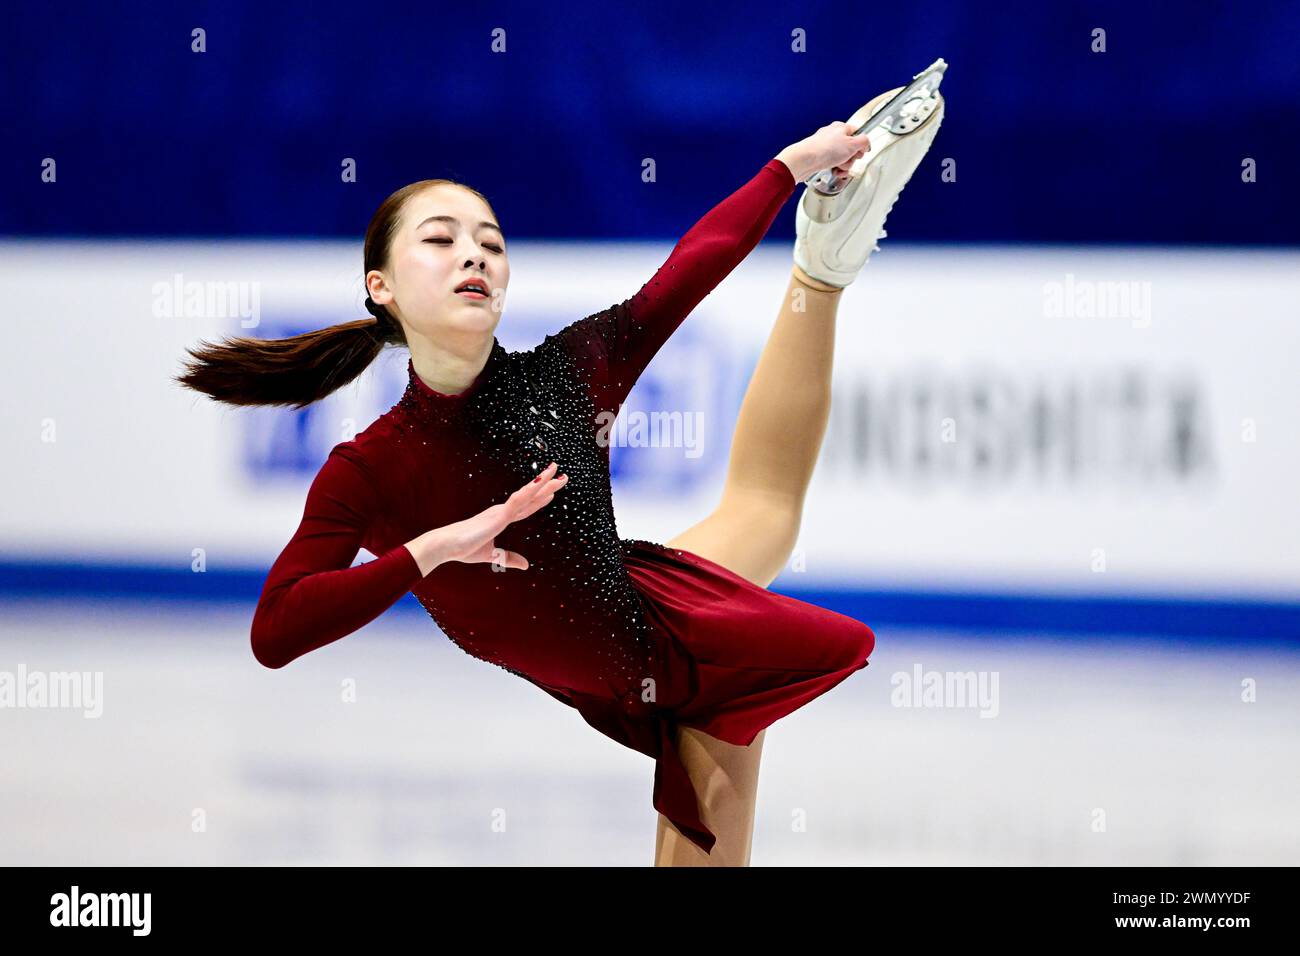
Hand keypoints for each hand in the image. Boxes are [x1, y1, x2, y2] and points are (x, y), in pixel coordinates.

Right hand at [406, 462, 568, 573]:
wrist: (448, 545)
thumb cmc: (464, 548)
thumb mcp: (492, 556)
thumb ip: (508, 558)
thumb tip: (526, 565)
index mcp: (501, 518)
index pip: (527, 507)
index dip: (540, 499)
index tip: (552, 491)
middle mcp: (503, 511)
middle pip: (531, 497)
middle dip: (548, 486)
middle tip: (563, 476)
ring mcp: (502, 511)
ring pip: (527, 494)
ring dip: (543, 482)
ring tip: (556, 471)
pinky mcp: (499, 515)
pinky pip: (517, 501)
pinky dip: (529, 492)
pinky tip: (540, 484)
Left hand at [776, 122, 871, 182]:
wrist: (805, 160)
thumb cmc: (825, 149)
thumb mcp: (852, 144)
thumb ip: (864, 142)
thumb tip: (867, 144)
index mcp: (841, 128)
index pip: (858, 134)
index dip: (861, 145)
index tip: (861, 152)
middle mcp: (833, 135)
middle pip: (851, 149)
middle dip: (851, 158)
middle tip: (847, 159)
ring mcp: (826, 147)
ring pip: (842, 158)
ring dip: (844, 165)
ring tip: (838, 166)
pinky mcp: (820, 157)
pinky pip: (833, 164)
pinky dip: (835, 169)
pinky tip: (834, 171)